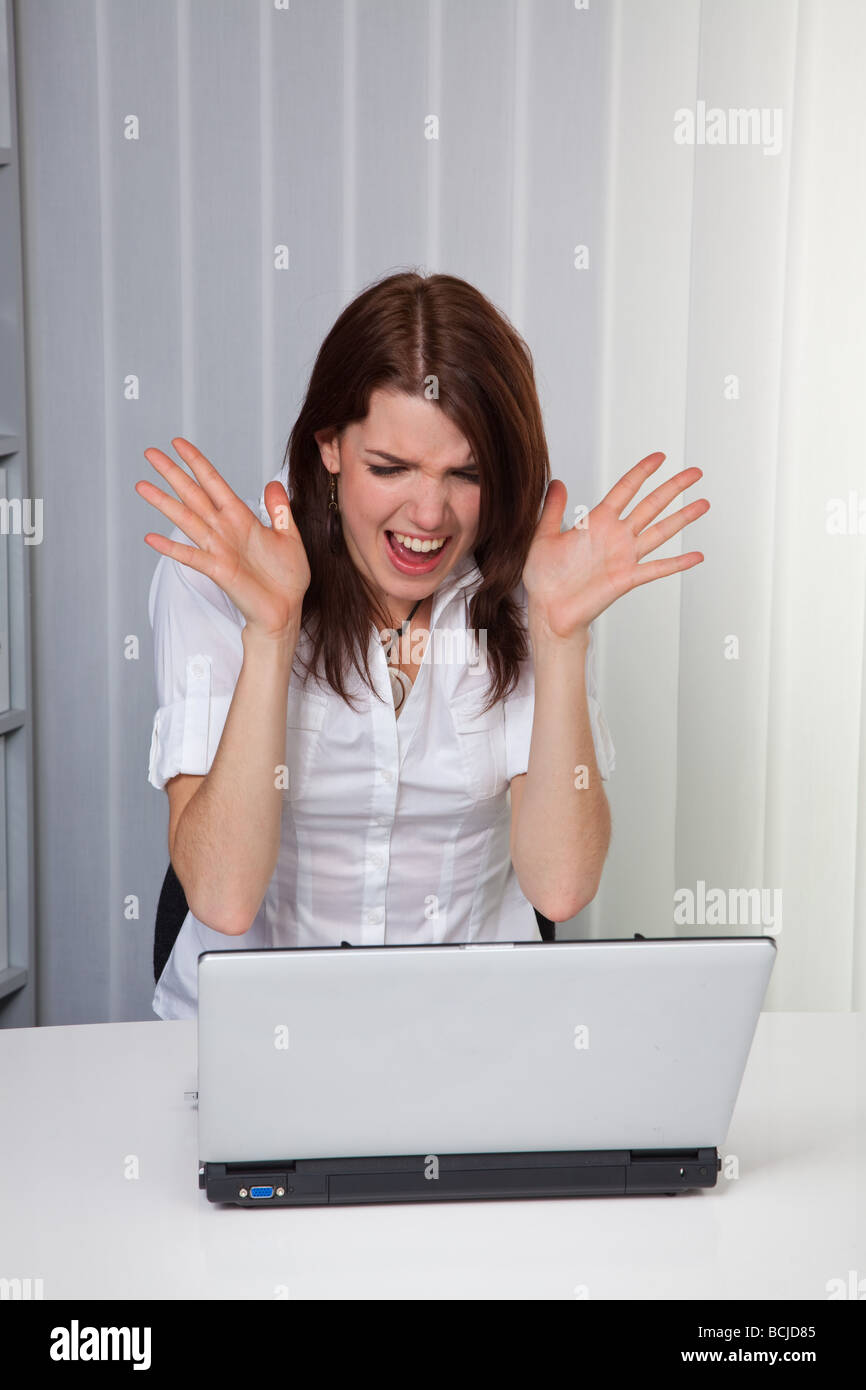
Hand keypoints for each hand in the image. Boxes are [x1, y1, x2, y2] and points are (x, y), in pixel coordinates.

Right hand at [135, 437, 310, 638]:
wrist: (286, 610)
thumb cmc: (287, 578)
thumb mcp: (289, 537)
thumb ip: (280, 510)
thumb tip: (273, 483)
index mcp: (242, 518)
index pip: (214, 483)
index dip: (197, 463)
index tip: (178, 444)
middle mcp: (225, 530)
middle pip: (193, 495)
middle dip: (172, 474)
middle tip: (150, 454)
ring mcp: (219, 549)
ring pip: (187, 519)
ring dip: (164, 503)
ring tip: (142, 486)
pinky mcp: (219, 570)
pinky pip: (192, 556)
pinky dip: (171, 548)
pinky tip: (152, 538)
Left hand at [523, 452, 708, 639]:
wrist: (548, 610)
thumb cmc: (545, 578)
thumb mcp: (544, 536)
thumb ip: (553, 509)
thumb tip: (557, 483)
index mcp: (597, 522)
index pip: (625, 489)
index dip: (642, 471)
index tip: (659, 457)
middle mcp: (615, 536)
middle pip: (651, 505)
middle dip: (674, 487)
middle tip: (695, 472)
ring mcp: (624, 556)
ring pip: (660, 531)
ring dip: (683, 517)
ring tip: (703, 504)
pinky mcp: (627, 578)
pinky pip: (657, 568)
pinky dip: (678, 563)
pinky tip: (696, 556)